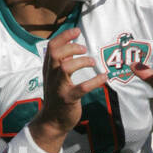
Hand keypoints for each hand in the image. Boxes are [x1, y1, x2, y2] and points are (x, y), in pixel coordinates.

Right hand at [32, 27, 106, 142]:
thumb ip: (63, 61)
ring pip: (65, 68)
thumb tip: (72, 44)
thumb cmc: (57, 96)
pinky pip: (81, 88)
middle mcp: (51, 76)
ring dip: (81, 62)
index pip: (51, 46)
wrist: (52, 121)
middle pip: (55, 53)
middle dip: (71, 47)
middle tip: (84, 49)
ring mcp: (58, 88)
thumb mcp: (56, 77)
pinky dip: (95, 81)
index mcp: (49, 69)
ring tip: (93, 62)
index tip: (77, 31)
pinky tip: (104, 77)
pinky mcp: (68, 99)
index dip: (64, 36)